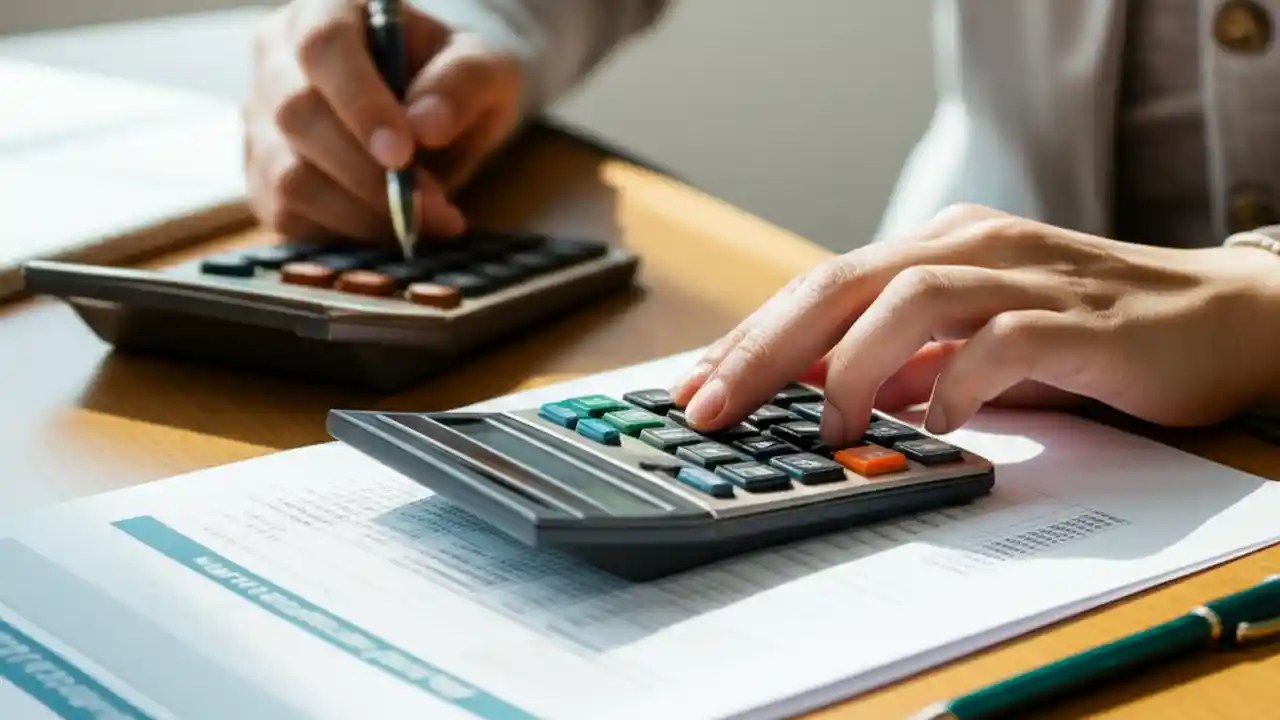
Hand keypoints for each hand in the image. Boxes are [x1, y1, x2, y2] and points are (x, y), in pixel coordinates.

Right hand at [244, 0, 522, 240]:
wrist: (432, 114)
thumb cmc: (452, 79)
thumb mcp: (484, 68)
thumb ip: (463, 83)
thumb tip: (426, 126)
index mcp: (327, 11)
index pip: (324, 47)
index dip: (360, 104)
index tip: (403, 154)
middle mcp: (277, 61)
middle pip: (297, 117)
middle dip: (368, 174)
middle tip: (435, 207)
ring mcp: (263, 123)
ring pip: (289, 176)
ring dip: (362, 213)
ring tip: (429, 222)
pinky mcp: (265, 179)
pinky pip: (290, 218)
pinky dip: (347, 234)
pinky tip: (395, 230)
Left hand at [671, 204, 1279, 444]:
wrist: (1219, 318)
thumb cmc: (1085, 335)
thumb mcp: (974, 346)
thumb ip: (907, 363)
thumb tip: (825, 396)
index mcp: (938, 248)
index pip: (821, 286)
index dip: (751, 336)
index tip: (694, 386)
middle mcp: (973, 247)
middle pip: (843, 282)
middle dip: (765, 348)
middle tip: (711, 407)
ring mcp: (1028, 276)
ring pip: (913, 295)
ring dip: (855, 365)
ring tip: (826, 425)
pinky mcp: (1084, 318)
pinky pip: (1004, 340)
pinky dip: (957, 380)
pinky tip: (936, 421)